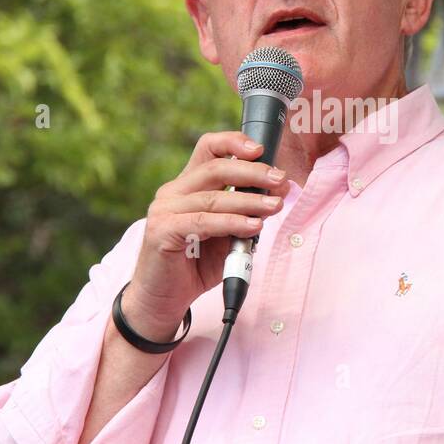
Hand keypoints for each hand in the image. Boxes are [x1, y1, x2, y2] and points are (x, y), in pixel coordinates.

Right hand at [123, 132, 290, 338]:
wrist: (163, 301)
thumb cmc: (194, 266)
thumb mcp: (225, 235)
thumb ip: (242, 214)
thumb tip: (274, 197)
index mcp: (186, 186)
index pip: (208, 149)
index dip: (234, 142)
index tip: (261, 150)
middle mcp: (172, 192)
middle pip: (215, 168)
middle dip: (253, 173)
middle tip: (280, 180)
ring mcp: (164, 211)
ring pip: (213, 197)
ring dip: (250, 201)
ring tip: (275, 205)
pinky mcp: (162, 232)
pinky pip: (204, 222)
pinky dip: (233, 223)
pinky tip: (254, 227)